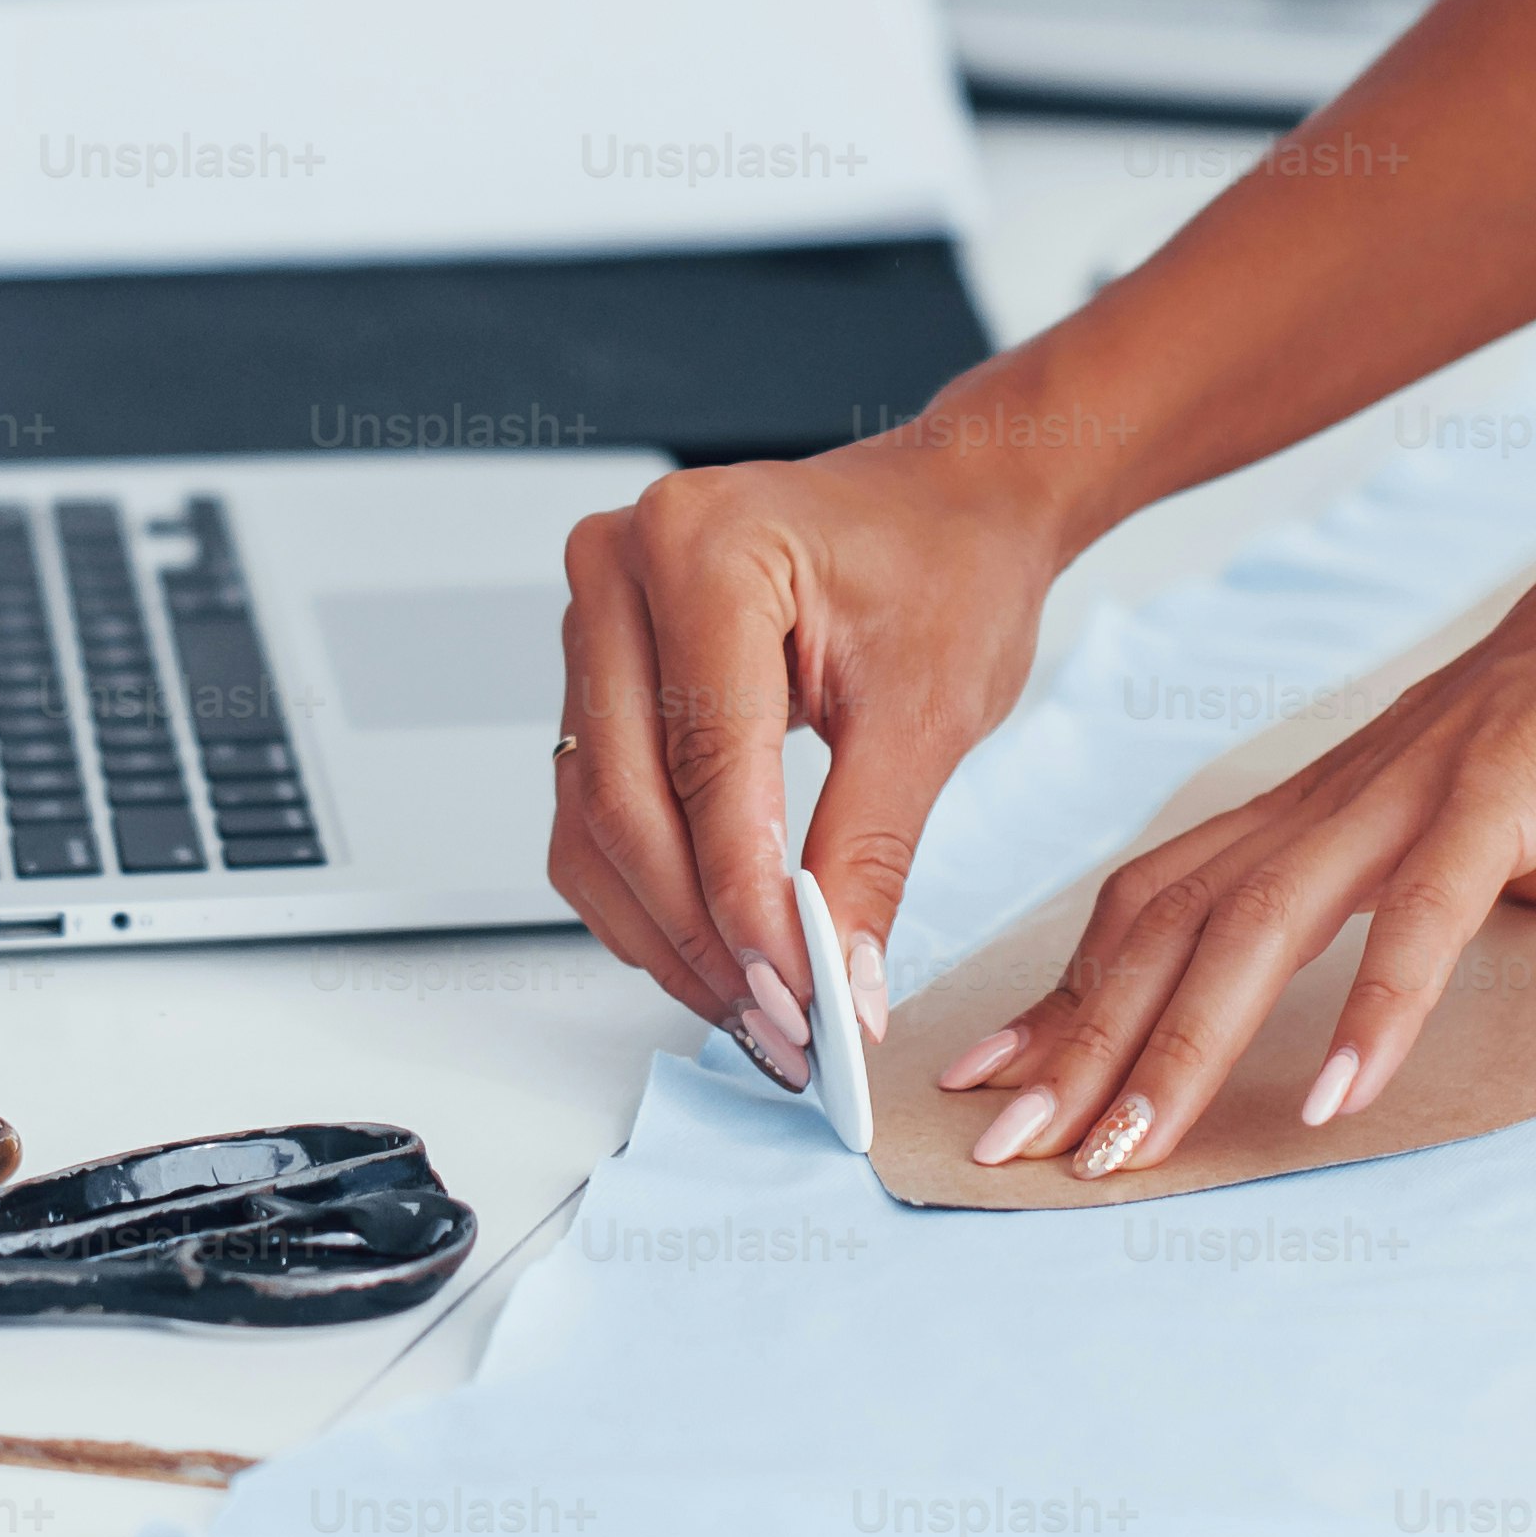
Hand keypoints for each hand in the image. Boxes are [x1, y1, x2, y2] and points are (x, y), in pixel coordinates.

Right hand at [547, 401, 1084, 1086]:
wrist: (946, 510)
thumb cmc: (944, 565)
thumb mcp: (930, 712)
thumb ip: (868, 854)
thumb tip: (836, 983)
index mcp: (703, 545)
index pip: (704, 764)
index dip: (744, 900)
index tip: (800, 999)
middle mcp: (620, 570)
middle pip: (623, 800)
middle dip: (701, 934)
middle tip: (780, 1026)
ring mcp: (594, 622)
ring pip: (591, 821)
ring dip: (664, 932)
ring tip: (754, 1008)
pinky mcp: (596, 674)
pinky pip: (589, 811)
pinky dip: (646, 895)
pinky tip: (716, 951)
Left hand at [933, 492, 1535, 1175]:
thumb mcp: (1518, 789)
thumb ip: (1489, 847)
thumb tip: (1516, 896)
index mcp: (1331, 794)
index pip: (1161, 895)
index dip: (1073, 986)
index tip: (1001, 1071)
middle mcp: (1341, 791)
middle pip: (1171, 923)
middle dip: (1080, 1041)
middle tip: (1004, 1139)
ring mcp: (1413, 789)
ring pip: (1257, 928)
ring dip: (1181, 1048)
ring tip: (1126, 1150)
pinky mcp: (1501, 795)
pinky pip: (1419, 915)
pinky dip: (1371, 1012)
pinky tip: (1332, 1100)